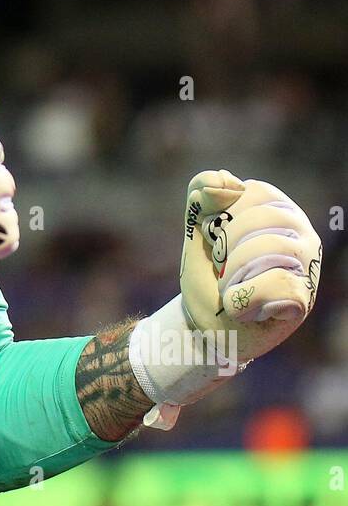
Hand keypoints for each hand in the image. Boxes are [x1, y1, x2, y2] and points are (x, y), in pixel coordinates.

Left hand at [181, 169, 321, 364]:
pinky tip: (243, 308)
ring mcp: (307, 265)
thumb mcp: (197, 231)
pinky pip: (276, 285)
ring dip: (232, 275)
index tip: (215, 242)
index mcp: (278, 209)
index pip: (254, 192)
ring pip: (269, 250)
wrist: (205, 326)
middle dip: (226, 248)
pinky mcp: (304, 298)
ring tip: (229, 289)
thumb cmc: (209, 276)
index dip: (223, 217)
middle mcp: (301, 232)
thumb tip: (224, 180)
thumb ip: (203, 197)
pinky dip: (245, 299)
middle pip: (260, 219)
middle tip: (221, 270)